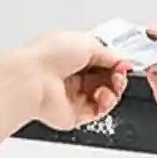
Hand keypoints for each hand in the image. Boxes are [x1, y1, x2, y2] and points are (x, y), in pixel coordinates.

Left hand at [3, 32, 132, 130]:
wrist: (32, 78)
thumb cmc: (48, 56)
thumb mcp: (88, 43)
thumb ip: (109, 53)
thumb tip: (123, 61)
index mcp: (72, 55)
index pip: (102, 61)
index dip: (116, 63)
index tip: (124, 64)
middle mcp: (72, 76)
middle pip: (106, 80)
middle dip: (118, 77)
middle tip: (120, 74)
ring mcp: (73, 96)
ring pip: (105, 97)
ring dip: (114, 90)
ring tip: (113, 84)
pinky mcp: (73, 114)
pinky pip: (98, 112)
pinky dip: (106, 104)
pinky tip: (104, 96)